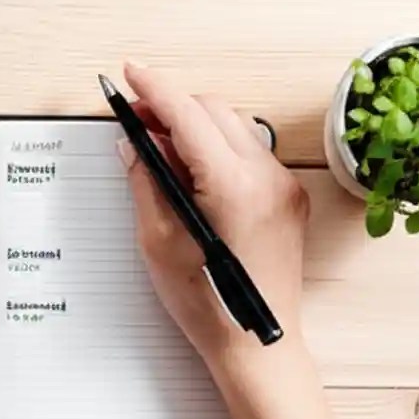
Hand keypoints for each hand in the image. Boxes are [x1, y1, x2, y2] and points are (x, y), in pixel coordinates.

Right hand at [117, 61, 308, 363]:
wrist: (255, 343)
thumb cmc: (209, 306)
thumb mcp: (159, 241)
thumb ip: (146, 183)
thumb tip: (136, 145)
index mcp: (233, 187)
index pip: (189, 114)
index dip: (154, 89)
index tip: (131, 74)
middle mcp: (266, 178)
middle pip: (213, 111)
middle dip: (171, 106)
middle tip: (134, 120)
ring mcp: (282, 187)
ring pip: (233, 127)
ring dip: (195, 126)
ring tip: (159, 149)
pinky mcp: (288, 198)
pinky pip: (249, 153)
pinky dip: (216, 149)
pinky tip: (190, 172)